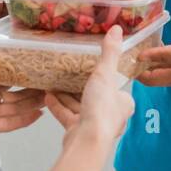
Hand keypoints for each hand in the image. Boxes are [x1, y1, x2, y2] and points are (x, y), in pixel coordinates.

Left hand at [0, 12, 48, 132]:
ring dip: (32, 106)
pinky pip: (6, 125)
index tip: (37, 73)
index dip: (22, 78)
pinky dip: (22, 120)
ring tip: (48, 99)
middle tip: (49, 87)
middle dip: (32, 93)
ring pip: (12, 110)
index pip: (4, 82)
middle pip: (12, 97)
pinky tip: (38, 114)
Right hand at [45, 25, 134, 144]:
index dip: (105, 77)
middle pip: (95, 96)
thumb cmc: (101, 108)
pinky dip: (58, 106)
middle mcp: (111, 115)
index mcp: (123, 102)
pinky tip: (47, 97)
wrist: (87, 141)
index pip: (115, 86)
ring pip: (79, 106)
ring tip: (54, 82)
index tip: (92, 67)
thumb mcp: (105, 74)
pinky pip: (67, 115)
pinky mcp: (78, 132)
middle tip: (68, 72)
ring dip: (66, 96)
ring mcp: (94, 125)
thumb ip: (110, 52)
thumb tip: (117, 29)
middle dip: (80, 86)